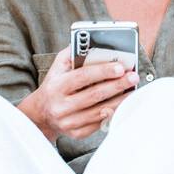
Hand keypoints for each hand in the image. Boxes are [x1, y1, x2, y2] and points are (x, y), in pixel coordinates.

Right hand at [22, 46, 137, 142]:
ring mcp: (68, 121)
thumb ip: (72, 53)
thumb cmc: (54, 85)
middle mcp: (60, 105)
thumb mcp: (57, 67)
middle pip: (94, 95)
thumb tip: (91, 40)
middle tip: (133, 77)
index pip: (82, 77)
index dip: (102, 72)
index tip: (120, 67)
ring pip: (99, 112)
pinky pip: (98, 124)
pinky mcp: (75, 133)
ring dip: (119, 101)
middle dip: (117, 85)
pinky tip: (122, 105)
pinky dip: (112, 114)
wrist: (40, 114)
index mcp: (56, 86)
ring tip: (132, 91)